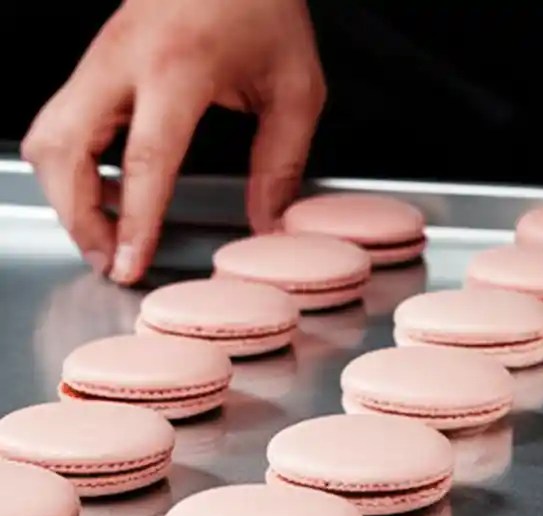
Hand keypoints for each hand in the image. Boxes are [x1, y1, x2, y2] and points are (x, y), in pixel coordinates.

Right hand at [21, 0, 324, 284]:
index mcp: (178, 68)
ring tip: (106, 236)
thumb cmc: (264, 9)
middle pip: (65, 151)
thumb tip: (269, 224)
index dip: (133, 220)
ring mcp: (99, 58)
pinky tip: (103, 191)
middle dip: (78, 217)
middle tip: (111, 261)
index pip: (143, 158)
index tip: (130, 264)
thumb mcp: (296, 89)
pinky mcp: (94, 61)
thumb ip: (281, 162)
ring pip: (47, 137)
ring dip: (66, 194)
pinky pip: (59, 122)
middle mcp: (122, 60)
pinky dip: (69, 166)